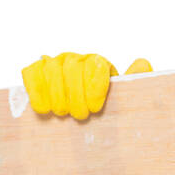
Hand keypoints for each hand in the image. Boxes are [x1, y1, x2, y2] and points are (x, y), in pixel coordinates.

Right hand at [21, 52, 151, 118]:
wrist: (81, 115)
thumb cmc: (103, 109)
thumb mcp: (122, 98)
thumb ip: (134, 81)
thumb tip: (143, 64)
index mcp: (97, 63)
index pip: (95, 65)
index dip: (95, 87)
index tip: (96, 108)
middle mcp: (75, 59)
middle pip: (72, 67)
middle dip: (75, 94)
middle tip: (81, 116)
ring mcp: (54, 64)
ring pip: (51, 69)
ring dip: (57, 94)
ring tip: (63, 114)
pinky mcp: (36, 72)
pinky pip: (32, 72)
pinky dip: (36, 90)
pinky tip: (43, 108)